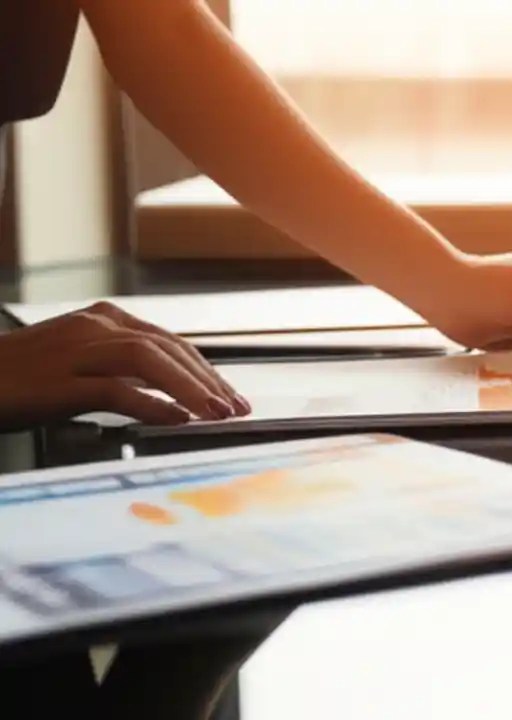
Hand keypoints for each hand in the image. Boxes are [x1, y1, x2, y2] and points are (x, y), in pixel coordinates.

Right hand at [0, 302, 250, 428]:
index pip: (170, 343)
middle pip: (168, 349)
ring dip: (191, 389)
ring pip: (149, 361)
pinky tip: (176, 421)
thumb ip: (124, 374)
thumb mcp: (81, 367)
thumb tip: (175, 400)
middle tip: (238, 410)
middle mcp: (95, 326)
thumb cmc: (22, 381)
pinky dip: (152, 404)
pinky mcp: (58, 380)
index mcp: (104, 319)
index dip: (206, 370)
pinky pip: (116, 389)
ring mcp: (76, 350)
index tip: (232, 397)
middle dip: (209, 381)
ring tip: (217, 415)